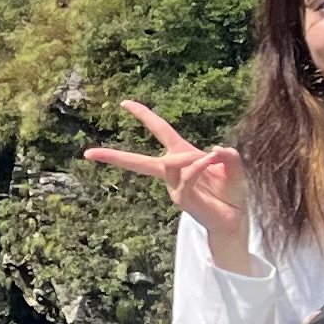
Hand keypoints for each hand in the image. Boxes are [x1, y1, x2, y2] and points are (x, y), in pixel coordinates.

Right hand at [82, 100, 252, 267]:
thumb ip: (228, 155)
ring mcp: (174, 186)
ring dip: (196, 157)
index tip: (124, 103)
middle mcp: (173, 170)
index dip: (144, 115)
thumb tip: (215, 149)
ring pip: (173, 160)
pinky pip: (186, 174)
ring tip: (216, 159)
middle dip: (114, 156)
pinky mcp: (180, 197)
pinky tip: (212, 160)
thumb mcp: (234, 167)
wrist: (235, 219)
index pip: (161, 130)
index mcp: (183, 156)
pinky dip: (200, 165)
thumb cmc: (232, 193)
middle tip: (88, 153)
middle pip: (139, 161)